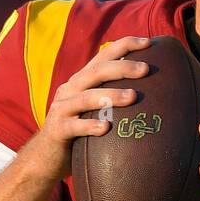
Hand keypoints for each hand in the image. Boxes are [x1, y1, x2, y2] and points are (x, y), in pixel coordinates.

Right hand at [33, 36, 151, 178]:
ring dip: (110, 95)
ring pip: (87, 97)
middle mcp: (71, 89)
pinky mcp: (57, 130)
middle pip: (97, 72)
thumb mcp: (95, 110)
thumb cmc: (80, 133)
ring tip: (132, 97)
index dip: (125, 46)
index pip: (104, 56)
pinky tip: (106, 128)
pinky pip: (74, 126)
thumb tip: (152, 93)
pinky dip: (90, 125)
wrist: (46, 157)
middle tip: (146, 69)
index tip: (148, 43)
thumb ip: (113, 98)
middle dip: (123, 67)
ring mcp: (62, 109)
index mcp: (83, 81)